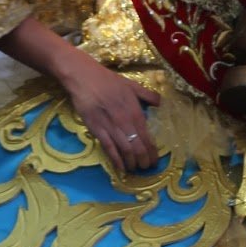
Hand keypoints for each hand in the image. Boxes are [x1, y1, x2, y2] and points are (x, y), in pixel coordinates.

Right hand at [61, 52, 161, 171]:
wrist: (84, 77)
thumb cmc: (108, 81)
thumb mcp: (132, 85)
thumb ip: (147, 95)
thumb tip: (160, 103)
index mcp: (135, 112)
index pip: (147, 137)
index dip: (152, 151)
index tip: (155, 160)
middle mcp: (125, 122)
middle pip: (138, 147)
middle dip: (144, 160)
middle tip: (146, 167)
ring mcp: (111, 127)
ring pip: (125, 150)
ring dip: (132, 162)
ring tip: (135, 169)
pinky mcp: (96, 130)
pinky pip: (109, 149)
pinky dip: (116, 160)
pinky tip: (121, 168)